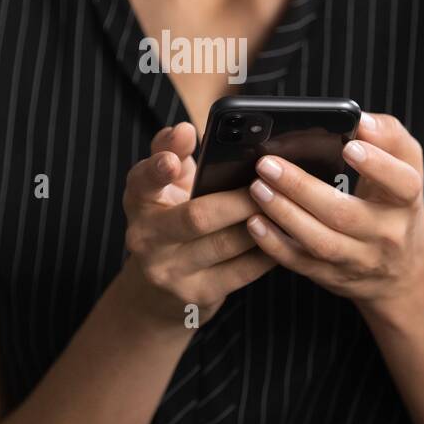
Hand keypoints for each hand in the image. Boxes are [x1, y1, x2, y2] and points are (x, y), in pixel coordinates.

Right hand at [116, 122, 275, 329]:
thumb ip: (172, 150)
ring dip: (259, 225)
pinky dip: (265, 253)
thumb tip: (183, 128)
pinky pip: (241, 272)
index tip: (174, 160)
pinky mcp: (195, 295)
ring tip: (284, 208)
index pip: (142, 181)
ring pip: (224, 245)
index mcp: (139, 201)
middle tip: (268, 186)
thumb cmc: (172, 219)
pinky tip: (283, 236)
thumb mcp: (167, 184)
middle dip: (238, 200)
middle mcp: (145, 238)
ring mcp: (168, 271)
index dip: (157, 169)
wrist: (160, 291)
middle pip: (197, 217)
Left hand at [244, 112, 423, 316]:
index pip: (402, 183)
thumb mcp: (406, 169)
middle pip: (344, 213)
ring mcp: (358, 259)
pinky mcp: (332, 276)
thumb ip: (389, 136)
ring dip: (284, 214)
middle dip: (302, 187)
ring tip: (257, 188)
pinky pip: (300, 263)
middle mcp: (385, 234)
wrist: (401, 272)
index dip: (377, 165)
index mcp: (405, 201)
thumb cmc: (395, 207)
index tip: (349, 146)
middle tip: (268, 164)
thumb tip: (362, 119)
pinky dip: (274, 244)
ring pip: (319, 241)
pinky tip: (255, 222)